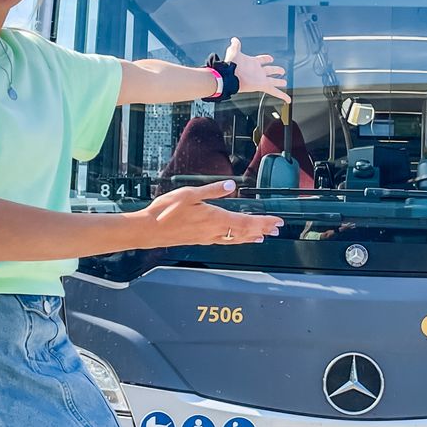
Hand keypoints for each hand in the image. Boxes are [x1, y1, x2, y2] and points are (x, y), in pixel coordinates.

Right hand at [142, 179, 283, 246]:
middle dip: (263, 229)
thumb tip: (231, 186)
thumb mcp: (189, 194)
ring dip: (252, 236)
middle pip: (244, 232)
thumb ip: (212, 191)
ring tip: (263, 235)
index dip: (264, 222)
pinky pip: (225, 241)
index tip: (277, 221)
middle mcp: (214, 231)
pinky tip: (238, 239)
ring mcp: (208, 237)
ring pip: (236, 238)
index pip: (246, 222)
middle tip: (277, 228)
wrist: (148, 230)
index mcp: (215, 218)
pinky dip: (237, 239)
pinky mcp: (200, 240)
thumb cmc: (165, 212)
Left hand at [224, 37, 290, 103]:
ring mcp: (260, 79)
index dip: (266, 58)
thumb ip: (235, 45)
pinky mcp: (262, 85)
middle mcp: (257, 72)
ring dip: (279, 82)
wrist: (228, 75)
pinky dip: (282, 96)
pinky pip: (275, 91)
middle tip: (282, 71)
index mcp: (253, 63)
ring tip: (284, 83)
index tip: (270, 58)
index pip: (262, 60)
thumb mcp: (234, 52)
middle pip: (270, 70)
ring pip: (273, 81)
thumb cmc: (231, 64)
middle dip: (276, 70)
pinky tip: (287, 100)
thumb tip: (234, 39)